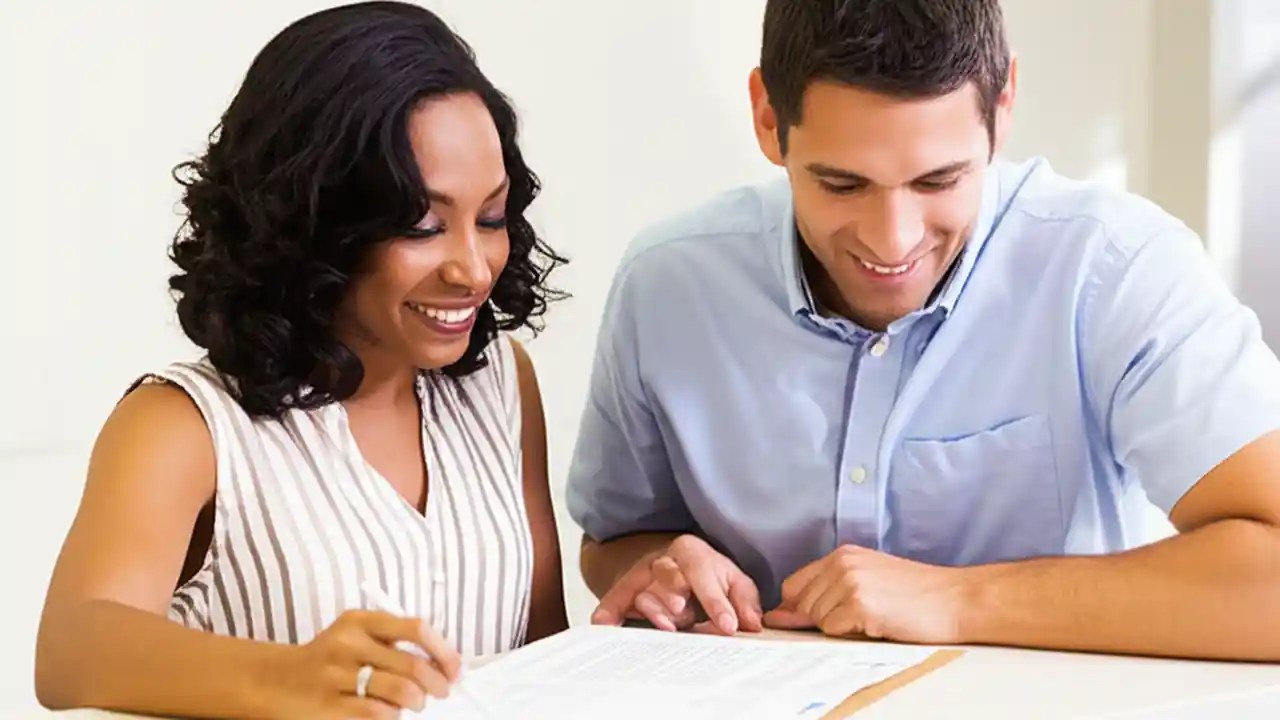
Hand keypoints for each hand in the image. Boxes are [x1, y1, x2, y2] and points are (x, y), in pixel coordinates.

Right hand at [261, 609, 462, 719]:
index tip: (455, 669)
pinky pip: (378, 714)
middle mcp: (348, 644)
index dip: (443, 651)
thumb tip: (443, 665)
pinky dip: (393, 716)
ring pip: (400, 692)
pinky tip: (391, 713)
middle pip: (412, 665)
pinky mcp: (329, 707)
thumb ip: (393, 642)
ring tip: (415, 704)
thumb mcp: (355, 635)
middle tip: (441, 692)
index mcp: (360, 621)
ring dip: (417, 702)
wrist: (275, 680)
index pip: (416, 629)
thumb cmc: (328, 658)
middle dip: (436, 683)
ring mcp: (336, 676)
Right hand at [592, 534, 762, 634]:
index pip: (702, 571)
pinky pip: (617, 600)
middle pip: (666, 573)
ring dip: (653, 610)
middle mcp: (664, 562)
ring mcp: (643, 579)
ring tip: (666, 627)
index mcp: (691, 552)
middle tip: (683, 611)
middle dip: (674, 592)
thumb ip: (745, 602)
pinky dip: (609, 611)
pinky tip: (602, 624)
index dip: (716, 601)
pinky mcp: (628, 595)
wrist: (678, 570)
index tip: (728, 626)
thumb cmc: (710, 578)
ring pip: (643, 590)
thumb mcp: (735, 583)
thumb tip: (751, 623)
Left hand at [763, 545, 967, 643]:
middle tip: (862, 615)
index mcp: (843, 555)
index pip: (794, 584)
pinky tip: (878, 623)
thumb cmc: (917, 593)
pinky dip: (852, 634)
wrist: (955, 599)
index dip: (801, 606)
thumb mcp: (869, 580)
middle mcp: (842, 564)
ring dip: (841, 626)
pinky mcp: (860, 604)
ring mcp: (850, 582)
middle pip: (803, 605)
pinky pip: (833, 630)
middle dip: (824, 618)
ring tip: (873, 617)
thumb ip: (825, 592)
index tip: (823, 615)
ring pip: (817, 619)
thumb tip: (778, 615)